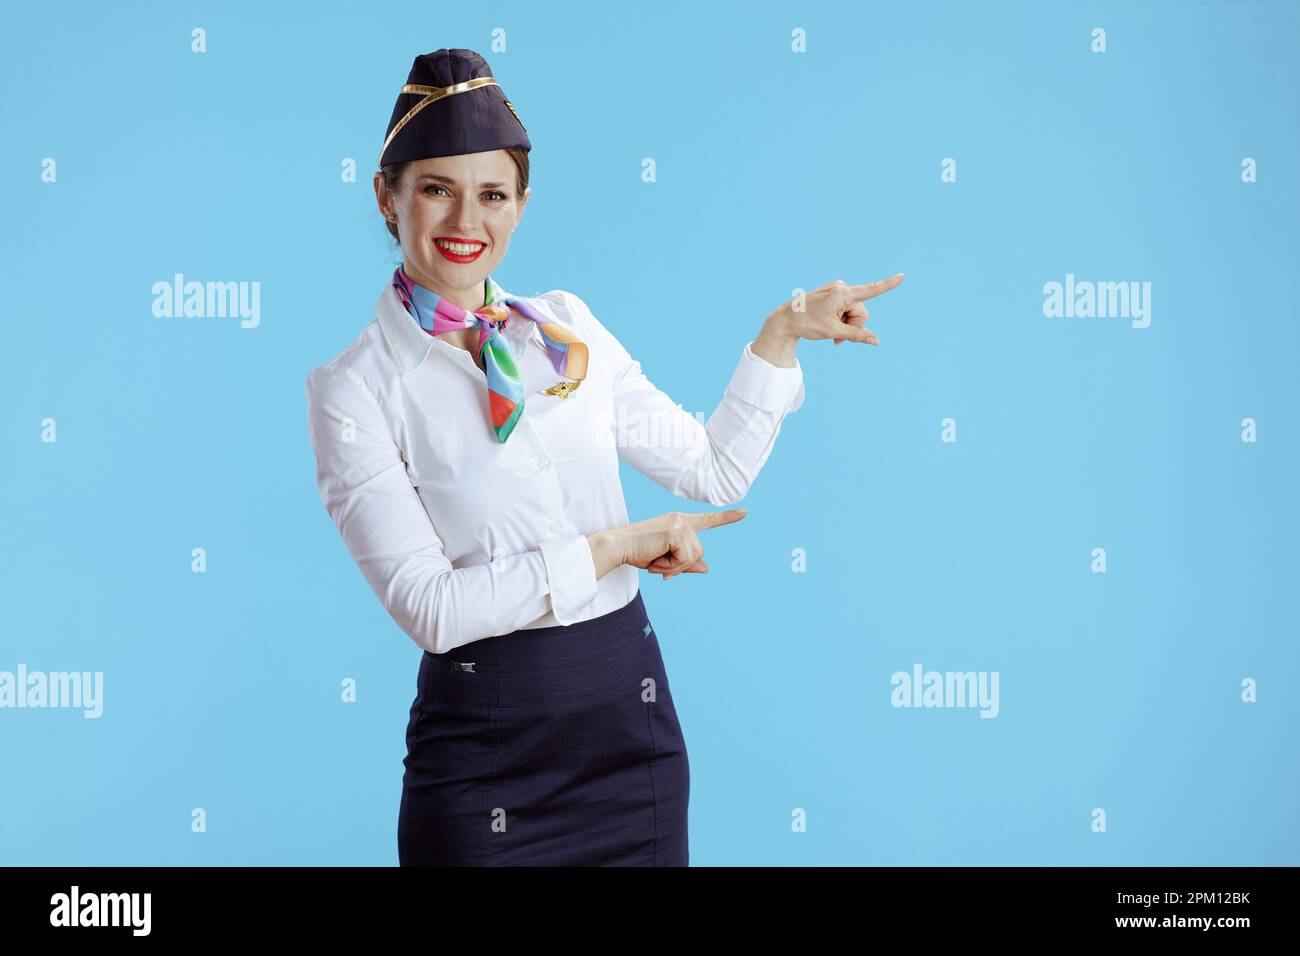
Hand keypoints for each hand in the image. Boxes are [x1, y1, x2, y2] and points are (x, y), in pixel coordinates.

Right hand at [590, 508, 749, 580]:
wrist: (618, 547)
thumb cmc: (638, 552)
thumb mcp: (665, 560)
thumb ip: (685, 563)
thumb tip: (707, 568)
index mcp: (679, 522)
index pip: (707, 520)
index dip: (727, 517)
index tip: (745, 511)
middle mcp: (681, 519)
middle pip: (698, 552)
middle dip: (679, 565)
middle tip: (658, 564)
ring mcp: (679, 523)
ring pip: (693, 557)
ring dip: (673, 566)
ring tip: (655, 560)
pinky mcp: (676, 531)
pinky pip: (684, 559)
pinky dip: (670, 566)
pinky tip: (655, 559)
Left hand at [763, 273, 904, 350]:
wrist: (786, 320)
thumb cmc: (807, 324)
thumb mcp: (833, 332)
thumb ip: (856, 335)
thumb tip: (876, 340)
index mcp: (842, 293)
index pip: (870, 290)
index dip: (887, 284)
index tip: (902, 276)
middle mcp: (841, 288)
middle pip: (861, 312)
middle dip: (853, 326)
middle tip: (837, 337)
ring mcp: (837, 290)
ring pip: (854, 313)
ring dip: (846, 325)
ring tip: (832, 333)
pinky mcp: (833, 294)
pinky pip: (846, 310)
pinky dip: (841, 320)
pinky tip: (831, 327)